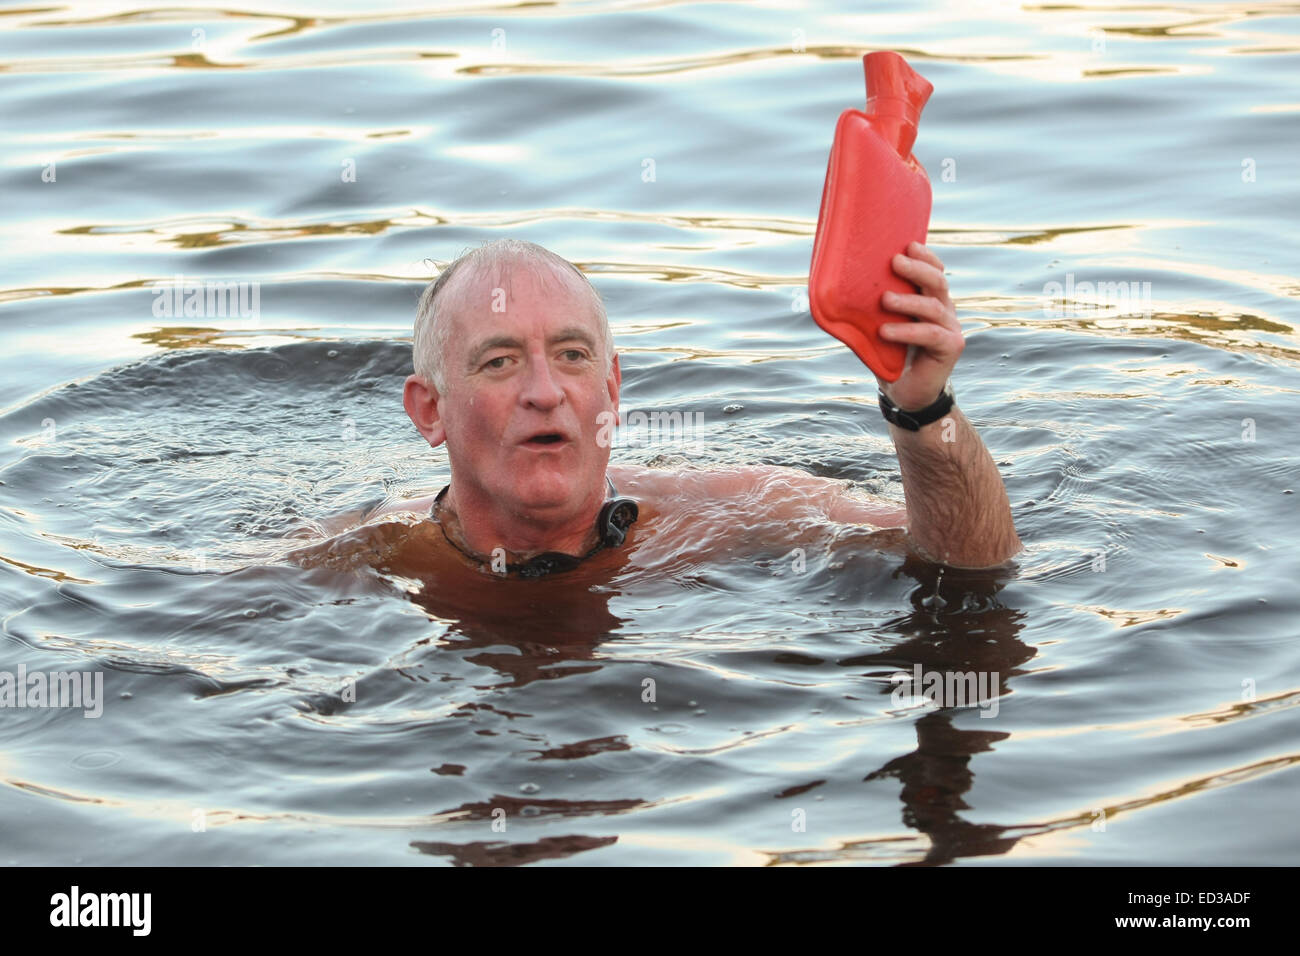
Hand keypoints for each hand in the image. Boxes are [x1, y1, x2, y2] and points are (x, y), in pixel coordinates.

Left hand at [875, 242, 963, 410]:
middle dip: (916, 269)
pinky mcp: (950, 347)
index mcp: (931, 300)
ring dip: (907, 301)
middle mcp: (945, 310)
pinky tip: (885, 331)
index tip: (909, 244)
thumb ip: (872, 308)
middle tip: (894, 261)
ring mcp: (950, 328)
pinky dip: (906, 331)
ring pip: (932, 307)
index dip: (925, 257)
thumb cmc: (890, 356)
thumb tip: (834, 287)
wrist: (906, 393)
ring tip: (884, 299)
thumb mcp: (880, 325)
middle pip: (937, 282)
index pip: (935, 271)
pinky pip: (930, 334)